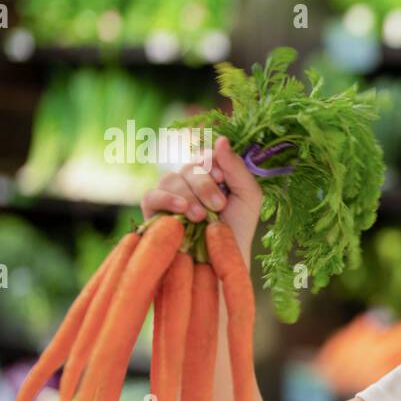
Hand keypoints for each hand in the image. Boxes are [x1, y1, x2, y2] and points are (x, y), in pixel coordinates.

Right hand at [141, 135, 262, 261]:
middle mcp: (188, 182)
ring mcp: (169, 195)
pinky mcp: (153, 211)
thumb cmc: (237, 230)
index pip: (205, 154)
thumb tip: (220, 138)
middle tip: (218, 206)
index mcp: (210, 175)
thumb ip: (237, 167)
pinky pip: (152, 195)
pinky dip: (167, 199)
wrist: (222, 262)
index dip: (212, 163)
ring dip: (190, 196)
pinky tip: (182, 211)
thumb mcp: (248, 196)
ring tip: (202, 217)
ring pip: (171, 178)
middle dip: (205, 185)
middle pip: (189, 166)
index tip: (223, 180)